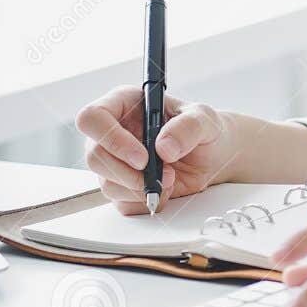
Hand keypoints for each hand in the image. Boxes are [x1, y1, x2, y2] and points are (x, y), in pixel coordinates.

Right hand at [74, 87, 236, 214]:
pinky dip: (144, 202)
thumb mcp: (204, 119)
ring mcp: (114, 161)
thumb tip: (163, 147)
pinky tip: (163, 190)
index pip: (93, 117)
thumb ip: (187, 127)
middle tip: (163, 174)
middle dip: (129, 173)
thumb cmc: (203, 128)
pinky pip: (120, 202)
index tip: (142, 157)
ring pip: (106, 182)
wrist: (213, 156)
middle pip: (95, 156)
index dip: (111, 139)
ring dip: (139, 188)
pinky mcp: (122, 185)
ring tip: (170, 179)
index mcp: (124, 104)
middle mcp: (113, 132)